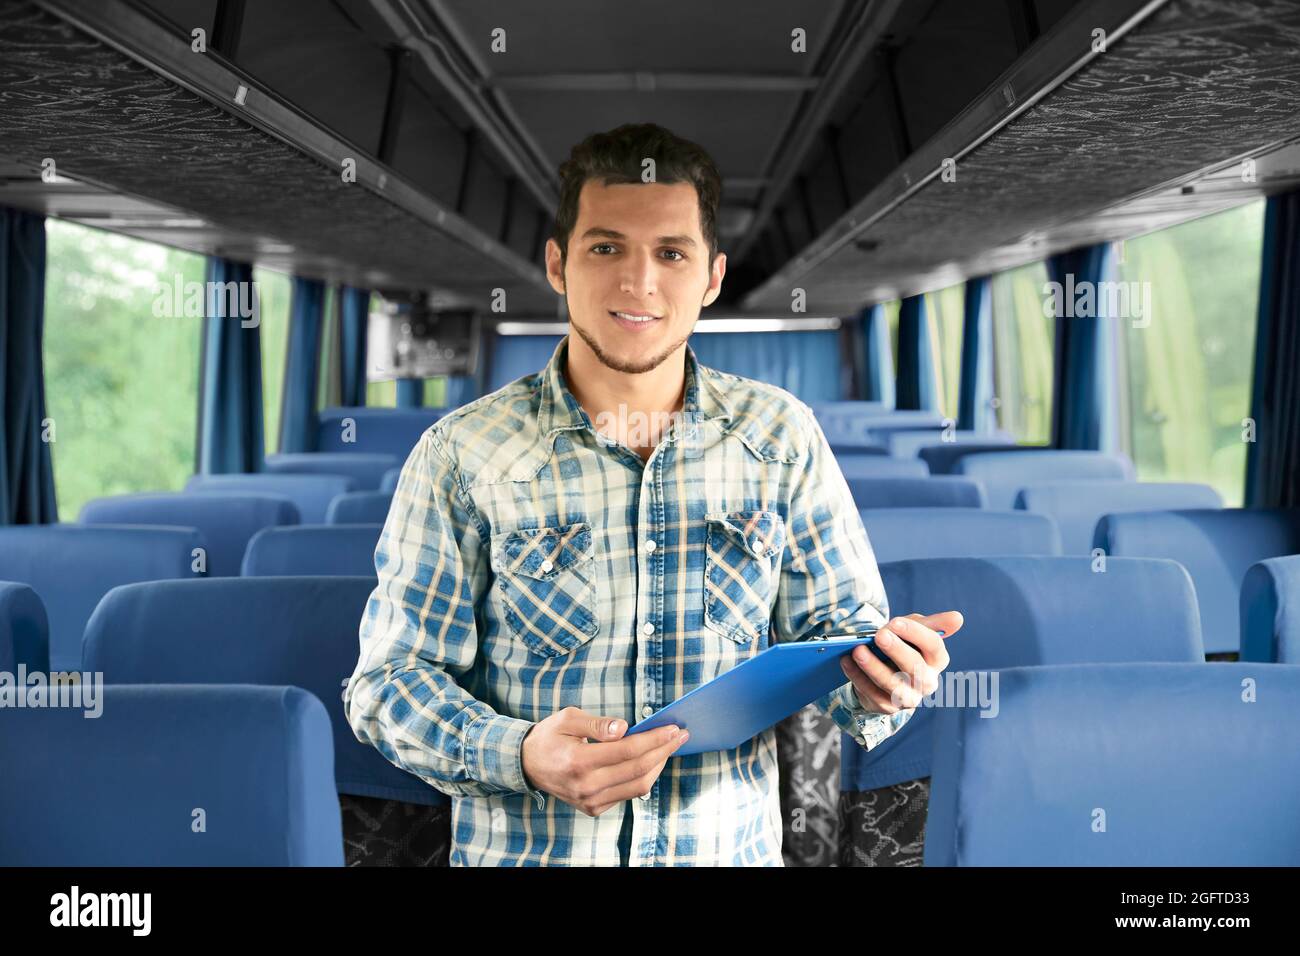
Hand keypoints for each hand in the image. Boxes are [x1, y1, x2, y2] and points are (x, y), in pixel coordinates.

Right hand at [521, 706, 689, 816]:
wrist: (528, 765)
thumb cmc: (550, 737)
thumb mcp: (568, 719)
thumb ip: (597, 724)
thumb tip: (624, 728)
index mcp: (578, 761)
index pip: (627, 751)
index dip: (654, 739)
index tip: (673, 728)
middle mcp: (585, 785)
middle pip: (638, 769)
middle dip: (664, 751)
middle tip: (680, 735)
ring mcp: (590, 800)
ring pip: (638, 786)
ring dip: (658, 765)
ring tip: (669, 747)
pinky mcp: (594, 808)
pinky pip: (627, 794)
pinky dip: (644, 777)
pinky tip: (651, 761)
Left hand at [840, 611, 960, 713]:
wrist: (882, 666)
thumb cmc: (903, 643)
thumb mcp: (915, 628)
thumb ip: (933, 623)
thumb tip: (957, 618)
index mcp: (937, 660)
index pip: (934, 647)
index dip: (915, 634)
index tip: (894, 622)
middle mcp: (927, 682)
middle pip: (915, 668)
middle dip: (896, 651)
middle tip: (879, 635)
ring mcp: (908, 698)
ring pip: (893, 686)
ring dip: (874, 668)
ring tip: (857, 650)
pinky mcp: (888, 707)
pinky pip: (872, 695)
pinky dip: (857, 678)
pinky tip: (845, 661)